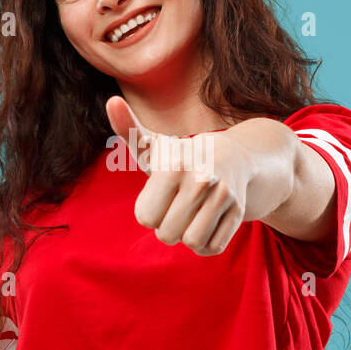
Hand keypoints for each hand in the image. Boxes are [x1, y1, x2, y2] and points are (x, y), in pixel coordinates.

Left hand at [105, 95, 256, 256]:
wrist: (235, 158)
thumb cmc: (182, 157)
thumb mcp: (154, 146)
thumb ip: (128, 129)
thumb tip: (112, 101)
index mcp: (172, 165)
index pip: (145, 218)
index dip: (149, 211)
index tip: (161, 194)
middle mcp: (200, 178)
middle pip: (166, 234)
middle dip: (167, 226)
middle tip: (176, 206)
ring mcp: (224, 195)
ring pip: (192, 242)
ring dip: (187, 236)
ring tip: (191, 215)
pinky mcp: (239, 212)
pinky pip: (212, 248)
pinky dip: (206, 244)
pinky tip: (206, 223)